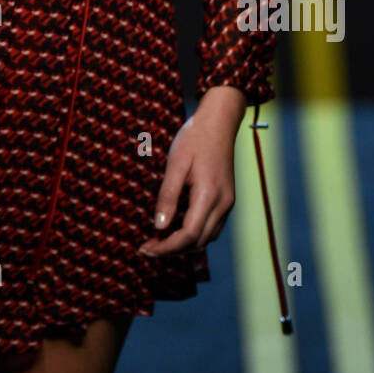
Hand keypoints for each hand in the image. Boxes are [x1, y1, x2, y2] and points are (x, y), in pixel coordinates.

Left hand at [138, 86, 247, 256]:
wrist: (219, 122)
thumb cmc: (195, 138)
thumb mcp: (175, 164)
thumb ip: (168, 196)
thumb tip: (159, 227)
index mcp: (209, 195)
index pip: (189, 235)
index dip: (166, 247)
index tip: (145, 248)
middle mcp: (223, 204)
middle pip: (198, 242)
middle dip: (173, 250)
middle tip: (147, 247)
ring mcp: (228, 203)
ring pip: (206, 238)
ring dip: (184, 244)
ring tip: (159, 240)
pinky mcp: (227, 199)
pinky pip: (211, 227)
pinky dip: (194, 234)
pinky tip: (177, 228)